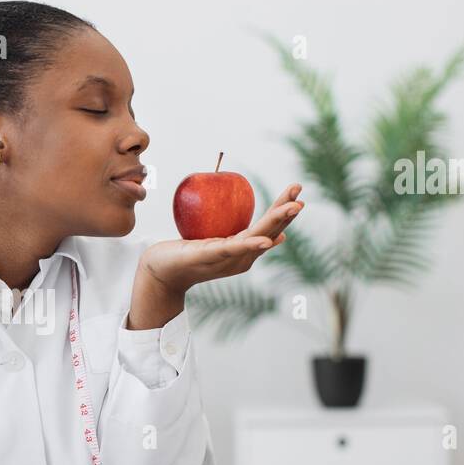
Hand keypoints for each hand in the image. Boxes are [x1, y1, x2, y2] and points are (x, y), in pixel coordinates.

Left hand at [128, 184, 303, 328]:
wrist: (161, 271)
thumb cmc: (187, 253)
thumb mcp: (217, 242)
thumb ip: (238, 236)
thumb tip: (267, 231)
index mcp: (244, 251)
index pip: (269, 227)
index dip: (284, 210)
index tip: (297, 193)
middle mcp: (242, 258)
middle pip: (269, 232)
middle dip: (287, 213)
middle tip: (302, 196)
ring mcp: (228, 259)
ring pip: (257, 237)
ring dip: (277, 222)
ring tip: (294, 207)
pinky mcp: (211, 257)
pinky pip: (233, 249)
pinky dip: (251, 244)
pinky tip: (267, 240)